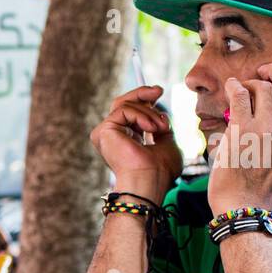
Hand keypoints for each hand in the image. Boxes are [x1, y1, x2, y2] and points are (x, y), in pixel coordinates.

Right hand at [89, 85, 182, 202]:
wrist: (149, 182)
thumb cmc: (159, 172)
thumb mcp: (167, 144)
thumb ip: (162, 129)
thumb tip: (162, 115)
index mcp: (125, 140)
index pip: (130, 112)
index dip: (144, 99)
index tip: (159, 92)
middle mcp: (112, 137)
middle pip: (122, 103)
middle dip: (142, 94)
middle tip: (159, 90)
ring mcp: (105, 134)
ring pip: (125, 105)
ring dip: (149, 113)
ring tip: (162, 128)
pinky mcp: (103, 131)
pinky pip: (123, 111)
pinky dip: (141, 116)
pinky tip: (152, 129)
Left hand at [208, 54, 271, 216]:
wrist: (245, 207)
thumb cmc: (265, 190)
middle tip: (266, 71)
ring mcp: (266, 129)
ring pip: (263, 87)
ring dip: (252, 84)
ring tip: (243, 91)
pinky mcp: (242, 130)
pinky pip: (239, 95)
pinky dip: (235, 86)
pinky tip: (231, 87)